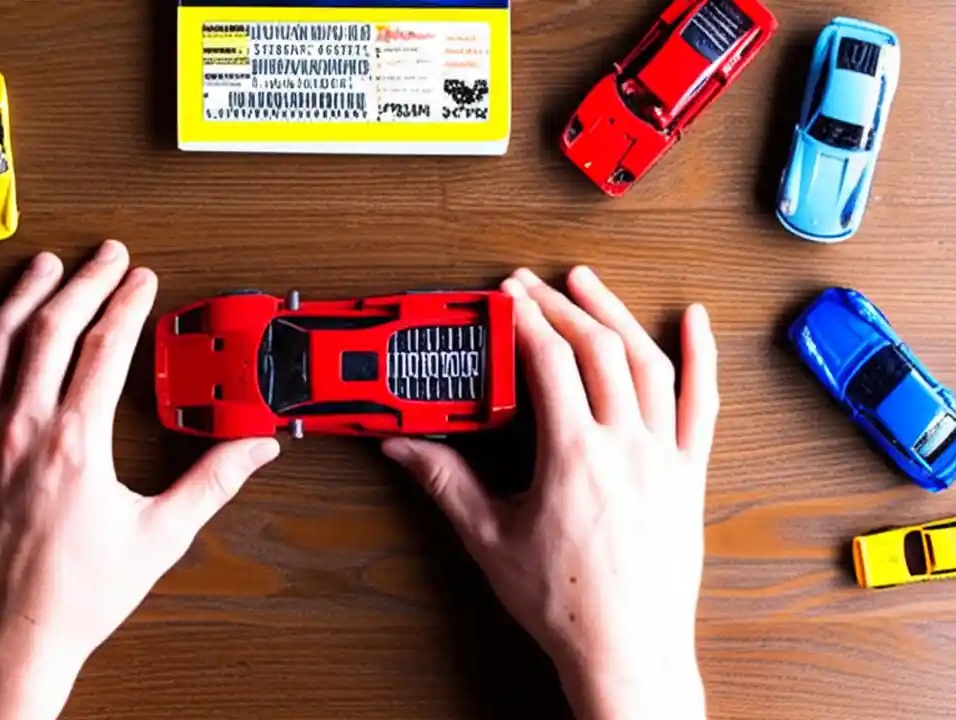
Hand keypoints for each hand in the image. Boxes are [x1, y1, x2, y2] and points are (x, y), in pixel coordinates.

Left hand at [0, 241, 279, 719]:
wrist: (5, 642)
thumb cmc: (75, 597)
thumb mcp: (159, 539)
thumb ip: (211, 483)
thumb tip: (256, 448)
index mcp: (76, 444)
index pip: (105, 348)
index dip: (127, 304)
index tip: (143, 279)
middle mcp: (21, 430)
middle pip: (50, 329)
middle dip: (83, 282)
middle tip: (106, 253)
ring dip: (21, 295)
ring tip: (46, 264)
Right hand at [384, 267, 717, 719]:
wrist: (626, 651)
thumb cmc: (566, 605)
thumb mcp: (491, 539)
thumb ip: (446, 483)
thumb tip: (405, 447)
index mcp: (575, 456)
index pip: (549, 362)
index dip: (524, 319)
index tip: (505, 297)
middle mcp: (626, 447)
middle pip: (597, 350)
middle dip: (561, 306)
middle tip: (532, 284)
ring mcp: (664, 457)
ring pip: (647, 364)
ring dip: (616, 315)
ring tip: (588, 285)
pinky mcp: (689, 475)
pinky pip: (702, 405)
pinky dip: (702, 357)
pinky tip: (696, 323)